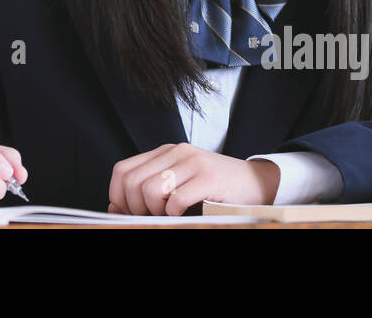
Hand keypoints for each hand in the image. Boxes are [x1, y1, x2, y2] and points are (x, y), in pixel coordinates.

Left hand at [107, 144, 279, 214]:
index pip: (122, 170)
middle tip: (151, 218)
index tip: (131, 214)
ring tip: (169, 216)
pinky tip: (185, 215)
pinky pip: (176, 200)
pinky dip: (174, 214)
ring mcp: (192, 163)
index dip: (119, 196)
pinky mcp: (208, 178)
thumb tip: (113, 207)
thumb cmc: (216, 190)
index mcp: (165, 152)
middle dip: (135, 208)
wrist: (258, 183)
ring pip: (150, 190)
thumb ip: (147, 192)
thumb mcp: (178, 186)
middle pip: (132, 182)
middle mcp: (176, 152)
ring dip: (155, 212)